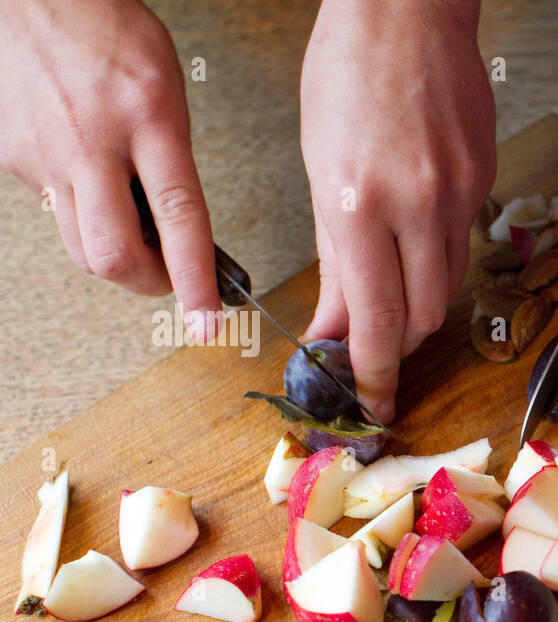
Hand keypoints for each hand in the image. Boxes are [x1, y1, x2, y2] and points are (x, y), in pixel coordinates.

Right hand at [0, 0, 220, 338]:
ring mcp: (45, 152)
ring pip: (81, 247)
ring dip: (116, 256)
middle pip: (113, 256)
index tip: (207, 322)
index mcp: (148, 118)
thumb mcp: (167, 91)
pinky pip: (54, 210)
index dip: (196, 282)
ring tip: (136, 229)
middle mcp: (92, 140)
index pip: (180, 220)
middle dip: (148, 284)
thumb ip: (174, 162)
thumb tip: (181, 232)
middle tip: (168, 277)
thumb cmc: (108, 33)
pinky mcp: (13, 158)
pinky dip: (82, 210)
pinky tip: (90, 175)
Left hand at [300, 0, 494, 421]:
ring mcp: (459, 196)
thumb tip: (336, 323)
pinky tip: (417, 241)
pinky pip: (463, 248)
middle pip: (420, 319)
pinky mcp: (485, 183)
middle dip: (395, 345)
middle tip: (370, 348)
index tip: (369, 402)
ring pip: (447, 291)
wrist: (406, 10)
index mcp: (358, 203)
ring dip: (417, 309)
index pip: (374, 320)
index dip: (372, 373)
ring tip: (392, 294)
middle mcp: (417, 207)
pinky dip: (437, 263)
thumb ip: (333, 254)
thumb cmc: (347, 72)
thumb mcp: (317, 166)